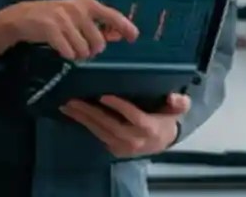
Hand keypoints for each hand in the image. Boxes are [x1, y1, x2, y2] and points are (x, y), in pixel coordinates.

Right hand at [0, 0, 139, 59]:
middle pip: (98, 42)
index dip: (125, 27)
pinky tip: (60, 50)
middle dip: (92, 50)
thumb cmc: (51, 17)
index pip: (112, 15)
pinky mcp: (52, 29)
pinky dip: (66, 55)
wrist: (20, 17)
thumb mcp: (75, 15)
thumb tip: (118, 35)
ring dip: (78, 54)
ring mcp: (64, 18)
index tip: (133, 37)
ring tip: (69, 48)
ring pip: (84, 50)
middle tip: (82, 48)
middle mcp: (77, 9)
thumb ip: (96, 24)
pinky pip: (69, 52)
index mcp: (86, 3)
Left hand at [61, 93, 190, 157]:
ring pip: (101, 132)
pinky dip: (85, 125)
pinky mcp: (114, 149)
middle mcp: (135, 140)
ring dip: (83, 119)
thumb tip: (173, 96)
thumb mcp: (176, 109)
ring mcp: (123, 147)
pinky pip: (98, 136)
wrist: (162, 141)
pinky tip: (73, 113)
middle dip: (91, 113)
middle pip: (111, 126)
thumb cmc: (166, 118)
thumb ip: (178, 102)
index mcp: (150, 128)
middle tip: (73, 100)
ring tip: (67, 106)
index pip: (135, 117)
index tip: (104, 96)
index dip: (120, 107)